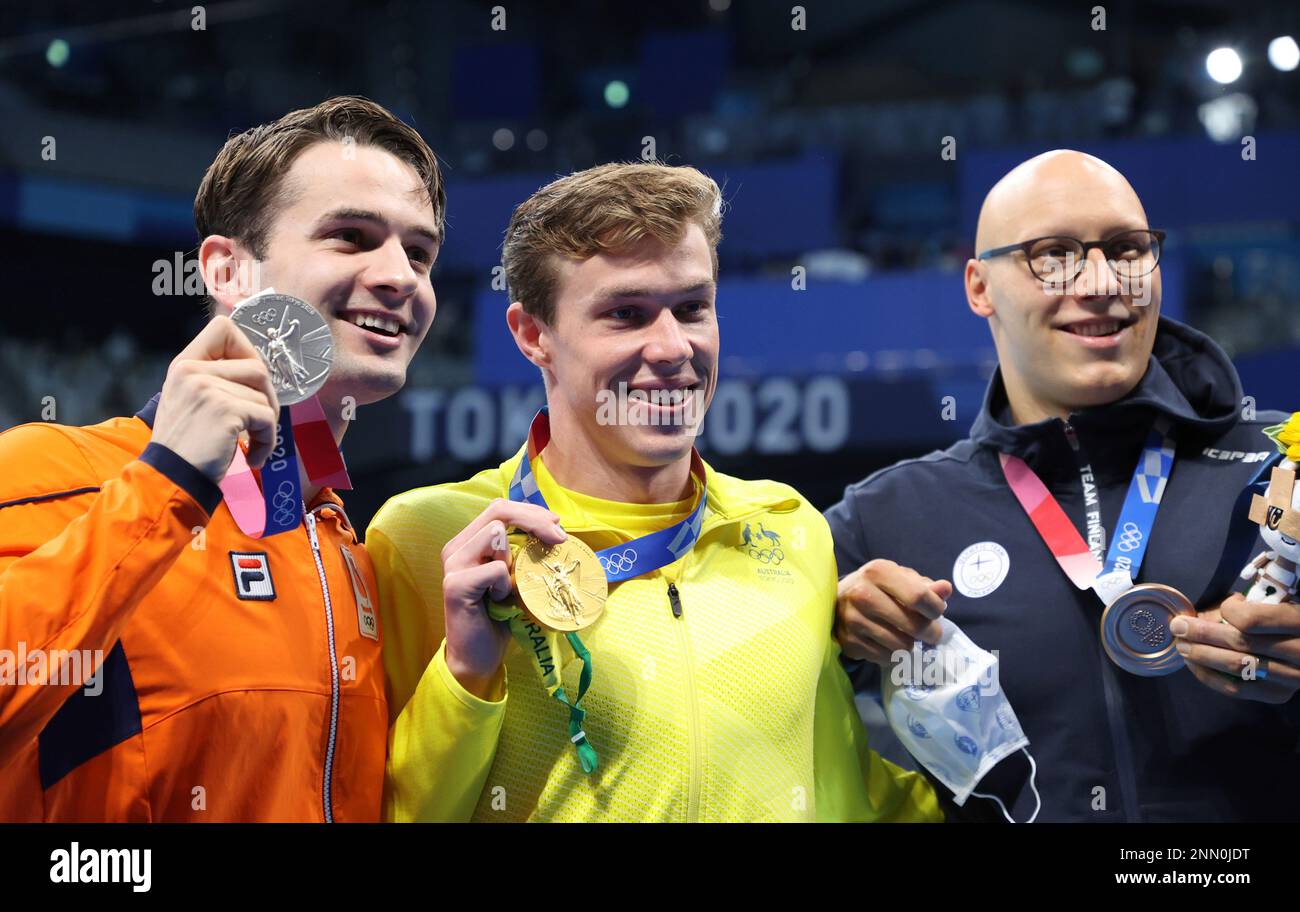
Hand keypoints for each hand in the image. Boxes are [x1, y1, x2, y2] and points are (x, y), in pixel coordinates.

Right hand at [150, 316, 279, 482]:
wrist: (170, 478)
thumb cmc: (186, 445)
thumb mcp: (188, 400)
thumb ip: (214, 378)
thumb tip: (258, 368)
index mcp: (185, 364)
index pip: (223, 328)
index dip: (247, 349)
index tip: (250, 379)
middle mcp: (193, 371)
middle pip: (257, 366)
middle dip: (268, 396)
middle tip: (262, 422)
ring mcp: (208, 388)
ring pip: (264, 396)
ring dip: (268, 424)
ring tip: (253, 444)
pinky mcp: (225, 410)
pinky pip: (267, 418)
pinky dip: (268, 441)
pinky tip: (253, 456)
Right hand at [441, 499, 567, 697]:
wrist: (477, 657)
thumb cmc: (499, 617)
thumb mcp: (514, 576)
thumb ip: (521, 551)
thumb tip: (555, 527)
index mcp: (468, 541)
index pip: (499, 508)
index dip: (530, 511)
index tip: (557, 525)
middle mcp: (455, 547)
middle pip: (498, 511)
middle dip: (534, 520)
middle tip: (559, 537)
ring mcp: (453, 564)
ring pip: (496, 534)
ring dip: (514, 559)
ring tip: (509, 586)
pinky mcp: (456, 584)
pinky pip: (496, 569)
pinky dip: (505, 585)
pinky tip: (499, 601)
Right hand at [835, 558, 951, 664]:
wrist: (837, 599)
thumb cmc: (877, 587)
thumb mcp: (900, 578)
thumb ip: (925, 585)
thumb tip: (945, 589)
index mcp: (877, 572)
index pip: (919, 597)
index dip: (936, 608)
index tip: (936, 612)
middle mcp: (862, 594)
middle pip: (913, 625)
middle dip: (930, 632)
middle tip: (931, 633)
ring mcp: (853, 620)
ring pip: (902, 646)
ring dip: (911, 644)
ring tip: (907, 636)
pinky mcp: (849, 642)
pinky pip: (886, 658)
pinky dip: (893, 655)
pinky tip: (889, 643)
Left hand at [1171, 593, 1299, 703]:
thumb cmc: (1286, 621)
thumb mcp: (1278, 604)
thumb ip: (1250, 605)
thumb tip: (1204, 614)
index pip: (1253, 619)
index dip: (1230, 611)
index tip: (1223, 605)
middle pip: (1240, 643)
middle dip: (1202, 633)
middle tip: (1178, 626)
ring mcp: (1292, 678)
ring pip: (1236, 667)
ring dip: (1202, 655)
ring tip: (1182, 646)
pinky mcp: (1278, 695)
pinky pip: (1237, 689)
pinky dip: (1210, 676)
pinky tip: (1194, 665)